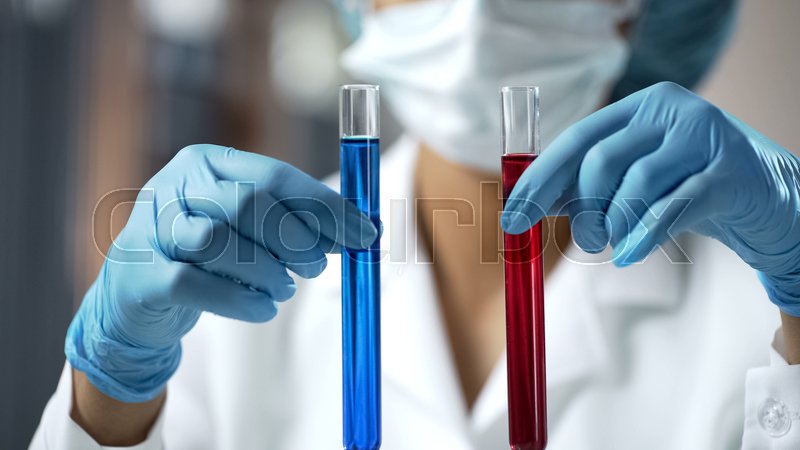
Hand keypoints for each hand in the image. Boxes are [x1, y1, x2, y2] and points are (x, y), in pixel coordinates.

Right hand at [66, 144, 376, 401]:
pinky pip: (192, 282)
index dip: (325, 206)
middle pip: (249, 203)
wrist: (136, 295)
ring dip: (267, 270)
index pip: (275, 175)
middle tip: (317, 268)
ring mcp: (152, 227)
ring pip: (217, 239)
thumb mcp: (247, 227)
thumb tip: (362, 230)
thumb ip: (296, 222)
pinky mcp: (141, 273)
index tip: (365, 233)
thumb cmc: (205, 255)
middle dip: (296, 239)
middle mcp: (175, 184)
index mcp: (208, 162)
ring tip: (285, 289)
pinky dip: (238, 300)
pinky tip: (263, 309)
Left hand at [501, 82, 799, 316]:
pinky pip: (673, 208)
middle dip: (581, 209)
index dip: (539, 181)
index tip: (512, 218)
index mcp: (641, 108)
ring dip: (614, 225)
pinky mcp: (729, 175)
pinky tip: (629, 253)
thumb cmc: (689, 186)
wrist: (768, 197)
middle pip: (601, 160)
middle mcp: (671, 113)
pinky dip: (643, 236)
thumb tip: (524, 205)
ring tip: (614, 245)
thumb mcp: (634, 179)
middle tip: (586, 240)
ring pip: (635, 184)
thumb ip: (583, 186)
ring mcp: (704, 140)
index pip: (577, 139)